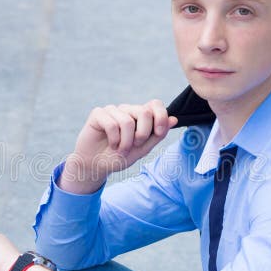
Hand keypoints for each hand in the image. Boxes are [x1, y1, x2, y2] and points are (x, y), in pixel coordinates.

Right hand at [61, 99, 177, 193]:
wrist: (96, 166)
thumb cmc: (118, 157)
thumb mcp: (142, 150)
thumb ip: (157, 135)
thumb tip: (174, 119)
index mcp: (140, 116)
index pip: (155, 104)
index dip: (161, 117)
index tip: (159, 133)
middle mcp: (127, 110)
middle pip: (144, 112)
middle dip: (143, 134)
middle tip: (135, 145)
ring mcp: (112, 110)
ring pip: (127, 121)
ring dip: (126, 142)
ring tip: (120, 149)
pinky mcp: (98, 114)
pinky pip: (111, 124)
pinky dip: (114, 139)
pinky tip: (110, 144)